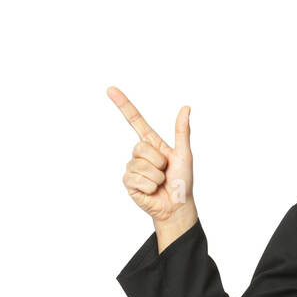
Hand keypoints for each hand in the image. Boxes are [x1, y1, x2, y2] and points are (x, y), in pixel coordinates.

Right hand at [107, 85, 196, 248]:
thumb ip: (182, 132)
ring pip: (140, 165)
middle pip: (140, 147)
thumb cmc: (182, 181)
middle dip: (158, 162)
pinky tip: (152, 191)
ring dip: (155, 177)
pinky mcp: (128, 182)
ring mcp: (133, 167)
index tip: (110, 89)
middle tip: (165, 172)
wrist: (177, 206)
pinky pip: (136, 179)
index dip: (123, 105)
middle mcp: (140, 154)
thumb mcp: (184, 154)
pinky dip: (149, 187)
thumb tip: (186, 108)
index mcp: (153, 143)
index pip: (135, 121)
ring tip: (160, 183)